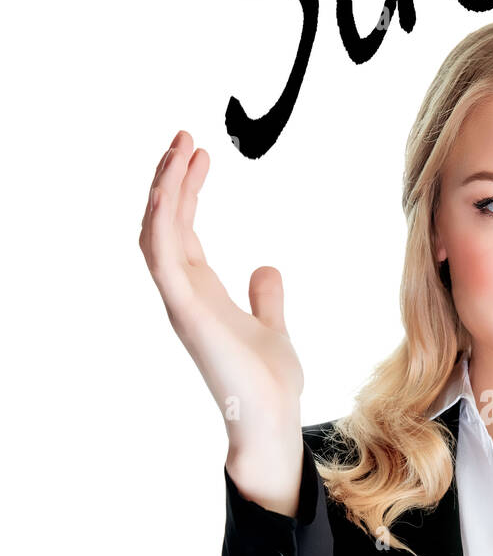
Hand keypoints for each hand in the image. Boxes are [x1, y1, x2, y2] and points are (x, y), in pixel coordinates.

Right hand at [139, 130, 304, 452]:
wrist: (273, 417)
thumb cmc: (269, 382)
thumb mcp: (273, 326)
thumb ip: (265, 297)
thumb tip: (266, 268)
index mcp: (201, 293)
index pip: (183, 231)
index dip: (187, 191)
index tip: (202, 154)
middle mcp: (184, 293)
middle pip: (163, 224)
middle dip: (168, 179)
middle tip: (184, 138)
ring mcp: (181, 301)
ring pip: (156, 233)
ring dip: (164, 188)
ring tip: (180, 148)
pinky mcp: (187, 311)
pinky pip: (163, 256)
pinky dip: (165, 218)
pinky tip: (175, 185)